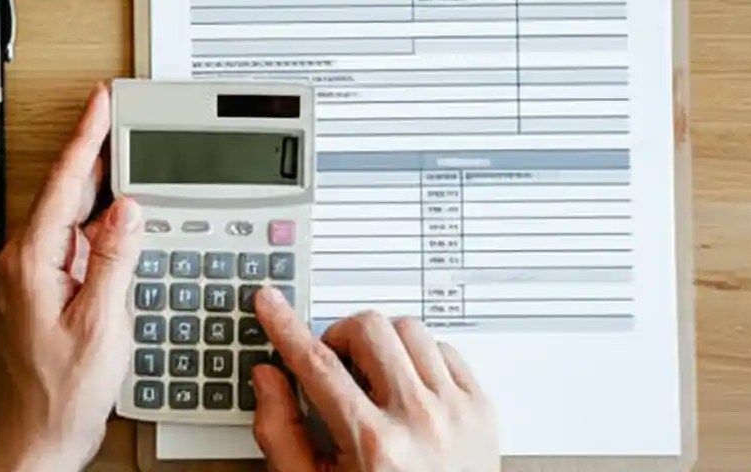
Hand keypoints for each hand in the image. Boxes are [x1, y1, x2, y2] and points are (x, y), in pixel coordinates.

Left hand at [0, 84, 141, 471]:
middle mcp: (27, 261)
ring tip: (128, 156)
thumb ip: (114, 261)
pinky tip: (121, 220)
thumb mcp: (100, 325)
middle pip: (65, 191)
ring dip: (100, 188)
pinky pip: (75, 242)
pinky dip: (100, 223)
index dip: (87, 137)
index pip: (65, 182)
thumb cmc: (59, 395)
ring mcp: (35, 276)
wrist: (38, 439)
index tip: (101, 102)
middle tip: (121, 116)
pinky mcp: (47, 291)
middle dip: (95, 151)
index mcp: (34, 260)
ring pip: (71, 215)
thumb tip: (127, 210)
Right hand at [250, 288, 499, 471]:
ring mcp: (457, 412)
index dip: (286, 327)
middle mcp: (420, 422)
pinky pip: (444, 347)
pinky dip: (417, 356)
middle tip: (331, 363)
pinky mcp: (482, 408)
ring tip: (370, 375)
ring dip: (380, 343)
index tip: (271, 303)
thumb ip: (281, 434)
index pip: (317, 365)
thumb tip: (268, 377)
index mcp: (373, 446)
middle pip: (368, 330)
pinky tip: (405, 384)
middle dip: (339, 337)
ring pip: (408, 329)